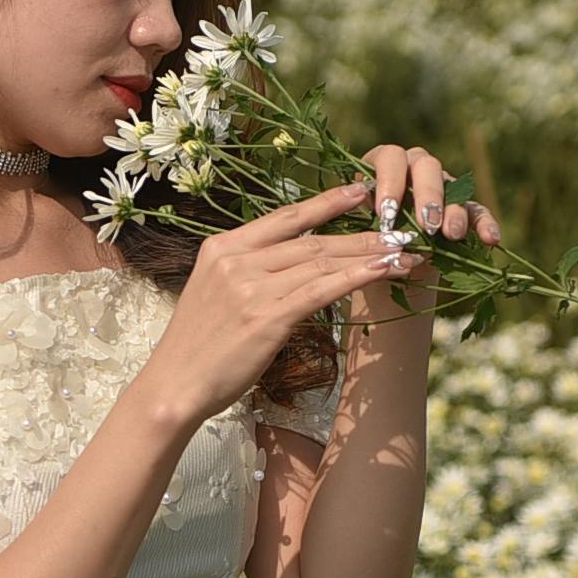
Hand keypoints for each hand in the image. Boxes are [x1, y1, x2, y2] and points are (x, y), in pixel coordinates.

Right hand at [143, 177, 404, 429]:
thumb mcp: (215, 294)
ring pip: (322, 262)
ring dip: (369, 255)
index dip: (325, 203)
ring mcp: (250, 287)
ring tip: (403, 252)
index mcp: (221, 248)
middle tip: (397, 228)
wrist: (173, 386)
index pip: (283, 218)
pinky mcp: (267, 316)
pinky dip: (358, 277)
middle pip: (311, 240)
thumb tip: (290, 266)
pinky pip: (322, 289)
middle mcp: (236, 260)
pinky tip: (385, 271)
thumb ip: (248, 273)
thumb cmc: (198, 348)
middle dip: (360, 234)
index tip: (358, 191)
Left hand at [350, 142, 498, 316]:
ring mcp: (441, 187)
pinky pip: (477, 211)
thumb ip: (364, 225)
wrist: (385, 273)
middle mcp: (413, 169)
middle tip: (425, 224)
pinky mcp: (462, 210)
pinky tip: (490, 239)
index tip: (386, 213)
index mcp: (382, 167)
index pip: (389, 157)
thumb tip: (380, 227)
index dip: (389, 182)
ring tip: (450, 235)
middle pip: (425, 165)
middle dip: (427, 194)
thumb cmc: (364, 249)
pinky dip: (484, 224)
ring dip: (452, 209)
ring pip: (451, 185)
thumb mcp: (357, 237)